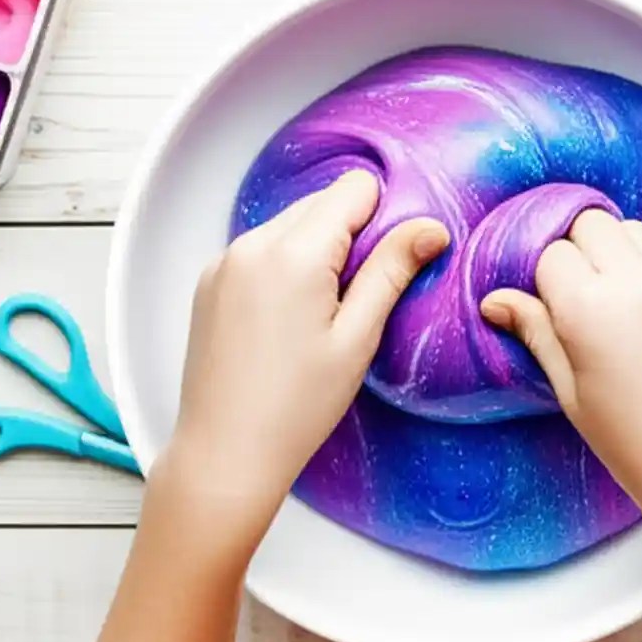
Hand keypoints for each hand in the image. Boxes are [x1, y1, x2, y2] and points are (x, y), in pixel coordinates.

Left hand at [167, 170, 449, 514]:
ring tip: (319, 317)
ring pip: (290, 224)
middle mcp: (251, 244)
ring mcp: (224, 261)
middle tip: (355, 301)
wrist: (224, 452)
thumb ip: (392, 271)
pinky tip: (287, 322)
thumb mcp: (357, 339)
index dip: (382, 219)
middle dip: (349, 236)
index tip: (384, 268)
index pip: (355, 189)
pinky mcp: (209, 282)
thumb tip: (431, 226)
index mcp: (293, 253)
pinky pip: (260, 250)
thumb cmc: (297, 407)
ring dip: (316, 251)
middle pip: (321, 202)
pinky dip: (283, 267)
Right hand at [481, 210, 641, 518]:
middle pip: (587, 224)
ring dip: (605, 246)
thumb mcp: (568, 390)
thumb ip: (535, 333)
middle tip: (565, 293)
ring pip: (626, 228)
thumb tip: (495, 300)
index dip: (536, 275)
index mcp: (590, 309)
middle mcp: (635, 282)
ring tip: (600, 294)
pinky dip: (638, 259)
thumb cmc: (630, 442)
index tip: (537, 303)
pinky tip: (632, 303)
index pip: (550, 254)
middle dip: (569, 248)